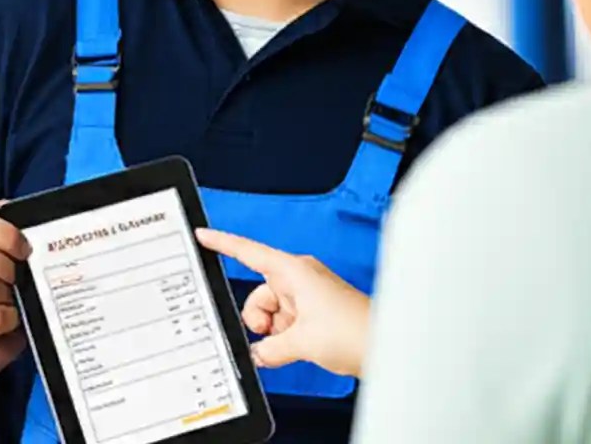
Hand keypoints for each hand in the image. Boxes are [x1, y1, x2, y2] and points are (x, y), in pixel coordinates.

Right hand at [195, 228, 369, 377]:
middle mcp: (300, 279)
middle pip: (259, 295)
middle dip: (259, 320)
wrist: (388, 346)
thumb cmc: (355, 331)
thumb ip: (269, 348)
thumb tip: (257, 354)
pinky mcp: (317, 312)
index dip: (223, 243)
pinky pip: (287, 322)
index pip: (249, 253)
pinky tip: (296, 349)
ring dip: (275, 333)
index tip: (202, 235)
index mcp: (294, 271)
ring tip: (293, 347)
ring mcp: (309, 295)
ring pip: (271, 313)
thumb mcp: (300, 343)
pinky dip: (286, 337)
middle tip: (270, 339)